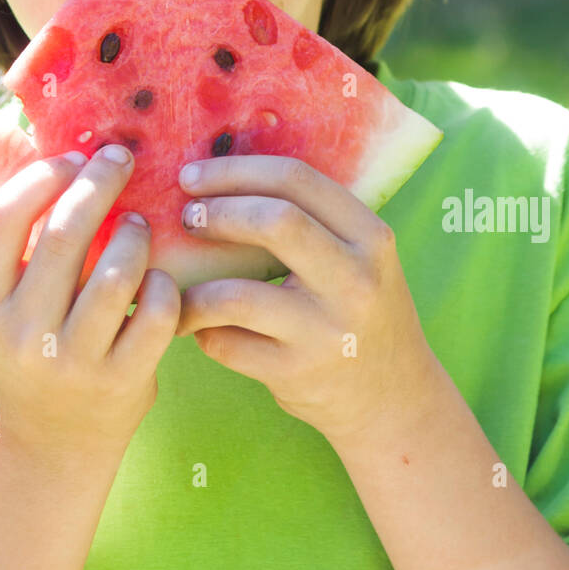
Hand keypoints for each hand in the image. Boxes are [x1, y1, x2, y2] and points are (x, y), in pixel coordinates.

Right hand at [0, 145, 180, 459]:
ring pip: (118, 273)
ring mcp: (71, 360)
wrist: (52, 441)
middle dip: (99, 183)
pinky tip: (162, 280)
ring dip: (135, 235)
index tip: (73, 158)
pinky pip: (157, 312)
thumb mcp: (9, 305)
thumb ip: (26, 248)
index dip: (41, 177)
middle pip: (64, 235)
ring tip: (138, 227)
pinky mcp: (120, 380)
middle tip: (121, 160)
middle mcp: (20, 333)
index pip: (2, 219)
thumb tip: (69, 156)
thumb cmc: (37, 346)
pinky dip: (167, 286)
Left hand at [175, 155, 440, 449]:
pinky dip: (201, 331)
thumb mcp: (359, 257)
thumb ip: (311, 220)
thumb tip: (220, 179)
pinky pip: (225, 343)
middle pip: (273, 222)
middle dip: (217, 213)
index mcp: (370, 237)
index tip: (193, 176)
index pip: (297, 180)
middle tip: (187, 218)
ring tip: (175, 286)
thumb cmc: (360, 311)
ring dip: (192, 290)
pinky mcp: (295, 374)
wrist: (393, 400)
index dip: (235, 170)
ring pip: (235, 295)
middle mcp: (355, 281)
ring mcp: (325, 331)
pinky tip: (199, 326)